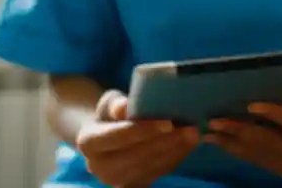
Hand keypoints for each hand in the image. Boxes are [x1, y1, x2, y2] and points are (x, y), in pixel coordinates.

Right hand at [76, 89, 200, 187]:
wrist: (109, 136)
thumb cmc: (112, 114)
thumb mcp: (111, 102)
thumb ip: (117, 103)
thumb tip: (124, 107)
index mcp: (88, 143)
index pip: (116, 137)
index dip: (142, 130)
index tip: (167, 122)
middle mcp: (99, 168)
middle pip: (136, 156)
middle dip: (165, 142)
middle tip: (189, 128)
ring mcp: (117, 180)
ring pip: (150, 167)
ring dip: (175, 151)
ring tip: (193, 134)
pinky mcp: (134, 185)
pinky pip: (158, 173)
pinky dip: (175, 158)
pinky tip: (189, 144)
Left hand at [204, 89, 281, 177]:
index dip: (275, 114)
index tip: (251, 105)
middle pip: (269, 141)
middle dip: (240, 130)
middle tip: (216, 119)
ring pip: (258, 154)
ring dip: (231, 142)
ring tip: (208, 130)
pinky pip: (255, 160)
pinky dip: (235, 149)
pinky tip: (218, 140)